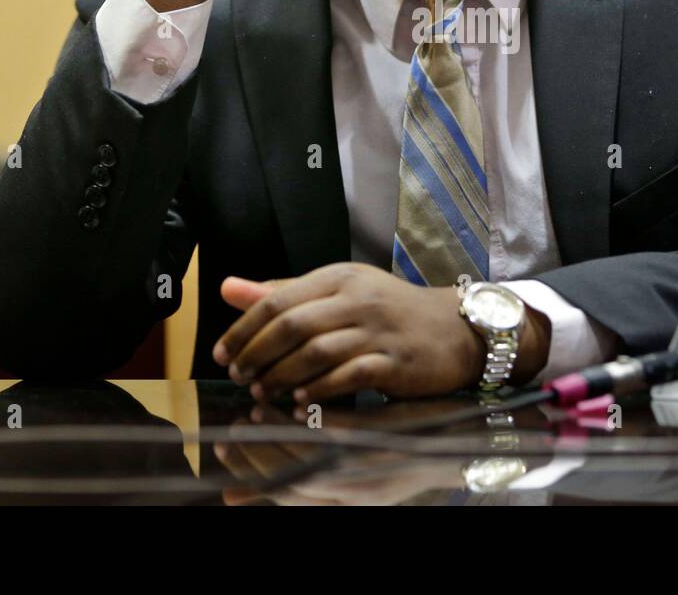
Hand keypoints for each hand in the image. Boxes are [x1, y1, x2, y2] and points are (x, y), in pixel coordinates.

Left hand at [210, 263, 550, 401]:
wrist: (454, 330)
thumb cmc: (389, 312)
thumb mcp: (338, 292)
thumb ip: (284, 292)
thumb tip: (228, 288)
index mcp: (339, 277)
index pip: (278, 298)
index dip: (244, 328)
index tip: (222, 353)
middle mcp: (358, 298)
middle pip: (292, 324)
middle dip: (256, 354)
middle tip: (238, 376)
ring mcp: (378, 329)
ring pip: (316, 351)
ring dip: (281, 376)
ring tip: (262, 394)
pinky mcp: (395, 361)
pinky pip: (349, 375)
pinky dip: (320, 389)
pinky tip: (301, 400)